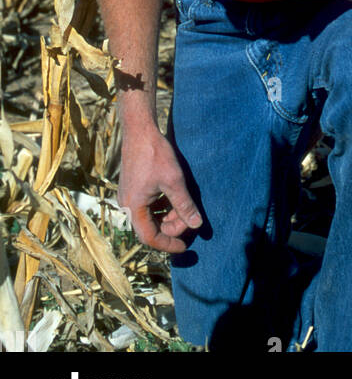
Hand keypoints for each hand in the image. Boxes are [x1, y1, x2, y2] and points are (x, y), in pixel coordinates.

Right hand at [118, 124, 202, 253]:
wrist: (140, 130)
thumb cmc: (155, 154)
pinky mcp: (132, 188)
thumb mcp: (174, 181)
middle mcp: (127, 205)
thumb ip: (184, 205)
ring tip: (184, 207)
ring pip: (150, 217)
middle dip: (171, 227)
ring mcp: (128, 196)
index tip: (184, 248)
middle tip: (189, 218)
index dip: (168, 244)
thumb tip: (196, 225)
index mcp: (133, 208)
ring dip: (167, 217)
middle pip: (150, 228)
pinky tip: (174, 198)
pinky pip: (147, 207)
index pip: (150, 238)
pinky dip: (161, 207)